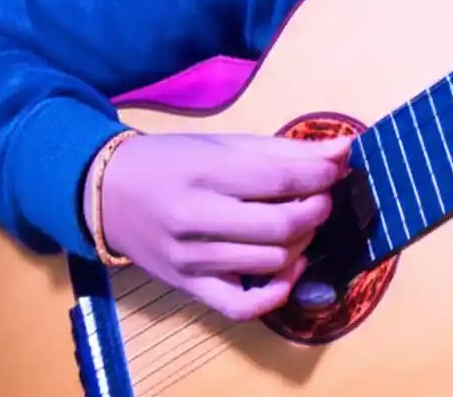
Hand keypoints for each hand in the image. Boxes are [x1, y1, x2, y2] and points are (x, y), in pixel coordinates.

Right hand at [84, 132, 351, 320]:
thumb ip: (285, 150)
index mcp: (204, 174)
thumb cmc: (173, 162)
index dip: (322, 174)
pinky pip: (243, 307)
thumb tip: (345, 151)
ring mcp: (192, 261)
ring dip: (303, 241)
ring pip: (273, 262)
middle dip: (317, 208)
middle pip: (282, 225)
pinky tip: (290, 266)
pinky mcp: (189, 289)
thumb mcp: (224, 145)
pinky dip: (277, 292)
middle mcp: (195, 220)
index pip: (280, 179)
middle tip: (320, 196)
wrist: (107, 194)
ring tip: (300, 222)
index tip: (337, 167)